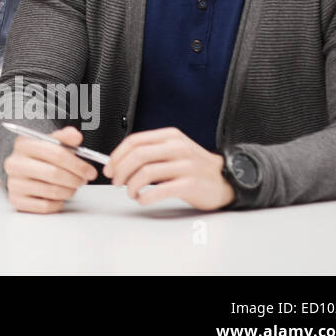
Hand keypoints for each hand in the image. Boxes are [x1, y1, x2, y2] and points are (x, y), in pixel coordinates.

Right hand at [2, 126, 98, 212]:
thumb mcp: (50, 142)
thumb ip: (64, 138)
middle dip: (75, 179)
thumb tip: (76, 135)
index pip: (55, 153)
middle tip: (84, 181)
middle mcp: (14, 163)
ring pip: (51, 192)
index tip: (90, 171)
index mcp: (23, 144)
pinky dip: (58, 203)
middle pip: (54, 174)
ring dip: (69, 191)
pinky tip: (59, 196)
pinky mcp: (16, 200)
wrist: (20, 172)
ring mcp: (13, 183)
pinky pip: (45, 206)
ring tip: (72, 187)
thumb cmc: (40, 157)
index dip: (77, 164)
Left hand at [104, 127, 234, 209]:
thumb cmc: (195, 167)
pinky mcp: (191, 184)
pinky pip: (160, 190)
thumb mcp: (174, 150)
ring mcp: (186, 166)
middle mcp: (178, 148)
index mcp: (171, 136)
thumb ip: (151, 152)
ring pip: (146, 173)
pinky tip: (143, 199)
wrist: (226, 181)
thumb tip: (118, 162)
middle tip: (115, 181)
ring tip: (131, 192)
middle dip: (120, 170)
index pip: (135, 141)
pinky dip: (145, 197)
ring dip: (131, 185)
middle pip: (137, 155)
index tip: (109, 167)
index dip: (117, 155)